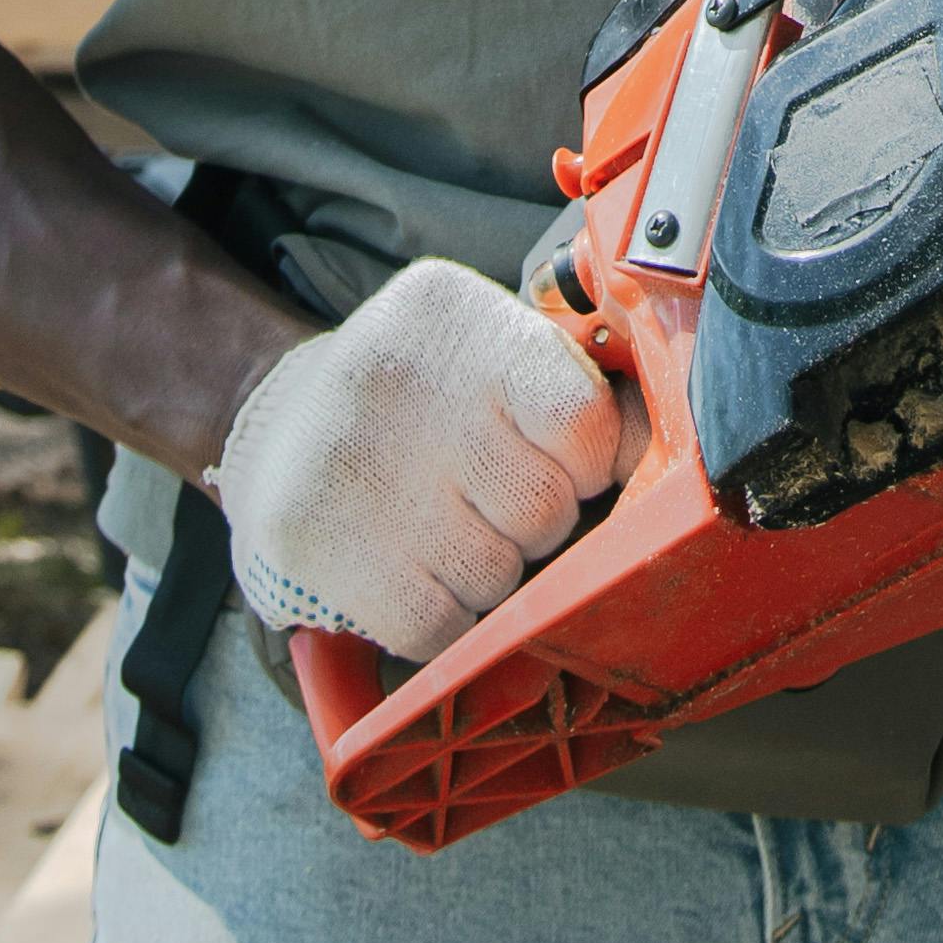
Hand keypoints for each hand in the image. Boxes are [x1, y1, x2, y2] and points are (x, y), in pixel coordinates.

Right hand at [205, 259, 623, 661]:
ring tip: (452, 526)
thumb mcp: (497, 357)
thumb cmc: (425, 396)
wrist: (280, 427)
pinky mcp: (313, 539)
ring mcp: (349, 461)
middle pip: (544, 507)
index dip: (592, 461)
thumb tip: (662, 455)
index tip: (571, 463)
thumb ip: (580, 394)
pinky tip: (420, 567)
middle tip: (495, 496)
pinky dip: (447, 619)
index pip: (580, 418)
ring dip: (494, 572)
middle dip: (540, 520)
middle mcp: (393, 376)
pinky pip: (437, 627)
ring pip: (497, 578)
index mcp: (453, 314)